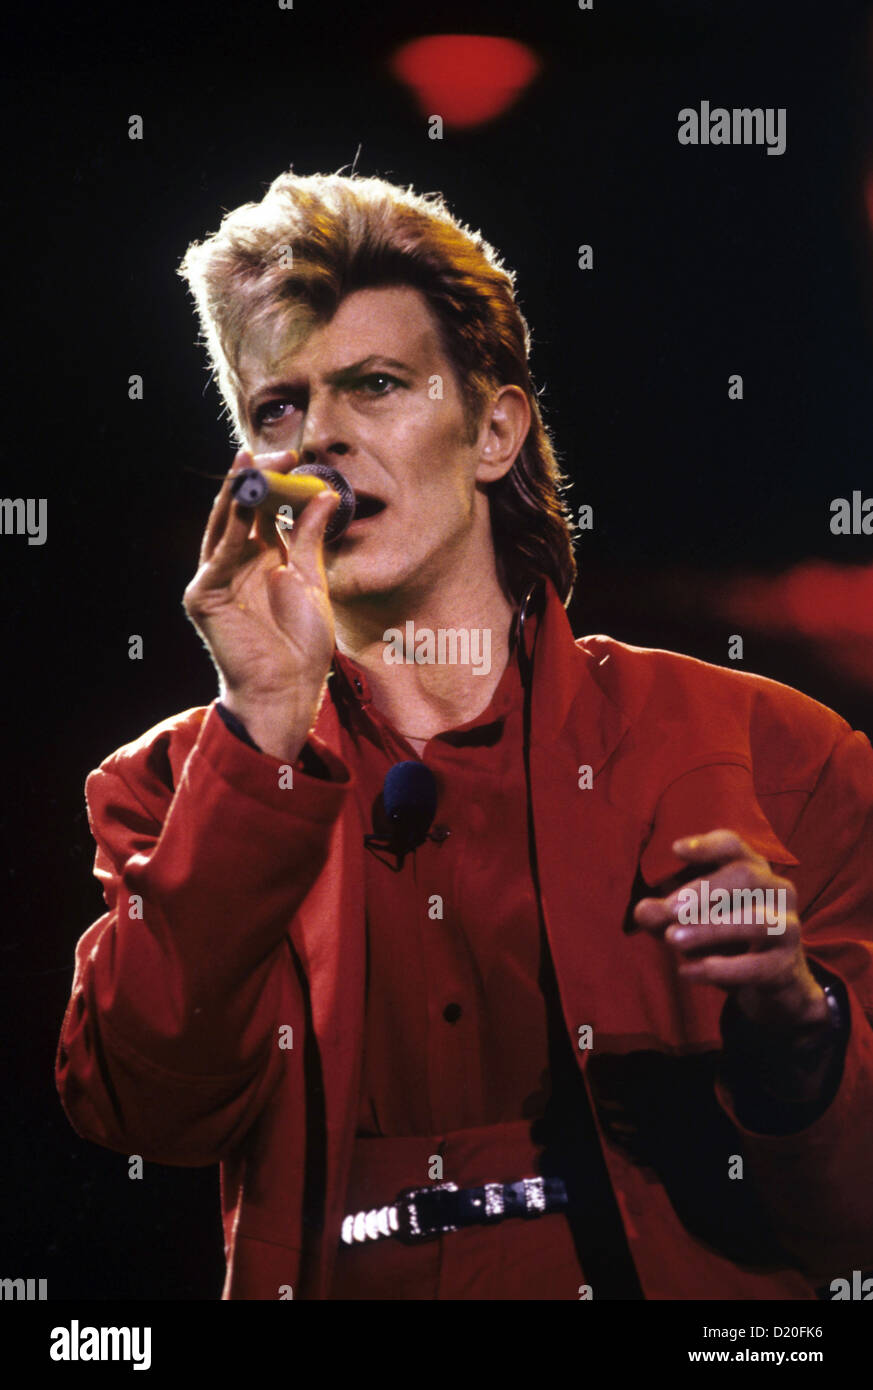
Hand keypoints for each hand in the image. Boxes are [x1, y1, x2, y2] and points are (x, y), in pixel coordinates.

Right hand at [183, 448, 339, 759]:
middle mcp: (231, 564)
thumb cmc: (300, 644)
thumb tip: (324, 495)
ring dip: (239, 494)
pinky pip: (219, 557)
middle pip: (239, 511)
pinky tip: (242, 503)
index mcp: (256, 559)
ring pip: (224, 526)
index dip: (274, 482)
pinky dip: (231, 530)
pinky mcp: (204, 597)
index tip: (296, 456)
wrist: (288, 689)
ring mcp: (213, 580)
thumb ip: (310, 537)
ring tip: (253, 463)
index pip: (259, 509)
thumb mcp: (311, 579)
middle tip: (276, 452)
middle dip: (256, 480)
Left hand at [633, 830, 828, 1038]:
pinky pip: (755, 966)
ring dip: (710, 929)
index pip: (733, 846)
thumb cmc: (724, 940)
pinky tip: (685, 972)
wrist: (770, 986)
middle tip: (670, 908)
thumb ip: (665, 915)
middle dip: (705, 889)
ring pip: (755, 921)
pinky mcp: (786, 966)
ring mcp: (787, 928)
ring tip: (671, 939)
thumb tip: (643, 910)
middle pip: (747, 875)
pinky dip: (718, 969)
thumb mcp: (689, 924)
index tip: (675, 849)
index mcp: (752, 870)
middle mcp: (777, 891)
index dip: (707, 846)